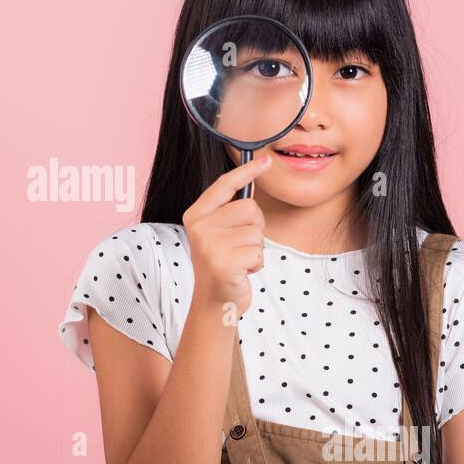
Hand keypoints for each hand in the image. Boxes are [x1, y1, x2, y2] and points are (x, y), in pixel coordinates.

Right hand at [182, 154, 271, 319]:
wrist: (215, 302)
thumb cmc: (223, 263)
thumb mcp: (219, 232)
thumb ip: (230, 209)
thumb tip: (254, 175)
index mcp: (197, 215)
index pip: (224, 185)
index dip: (247, 171)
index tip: (266, 161)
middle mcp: (199, 227)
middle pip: (249, 208)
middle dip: (256, 227)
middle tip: (241, 245)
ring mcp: (209, 245)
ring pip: (256, 232)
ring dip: (256, 248)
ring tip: (240, 260)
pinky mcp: (223, 263)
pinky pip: (258, 252)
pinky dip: (256, 263)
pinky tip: (242, 272)